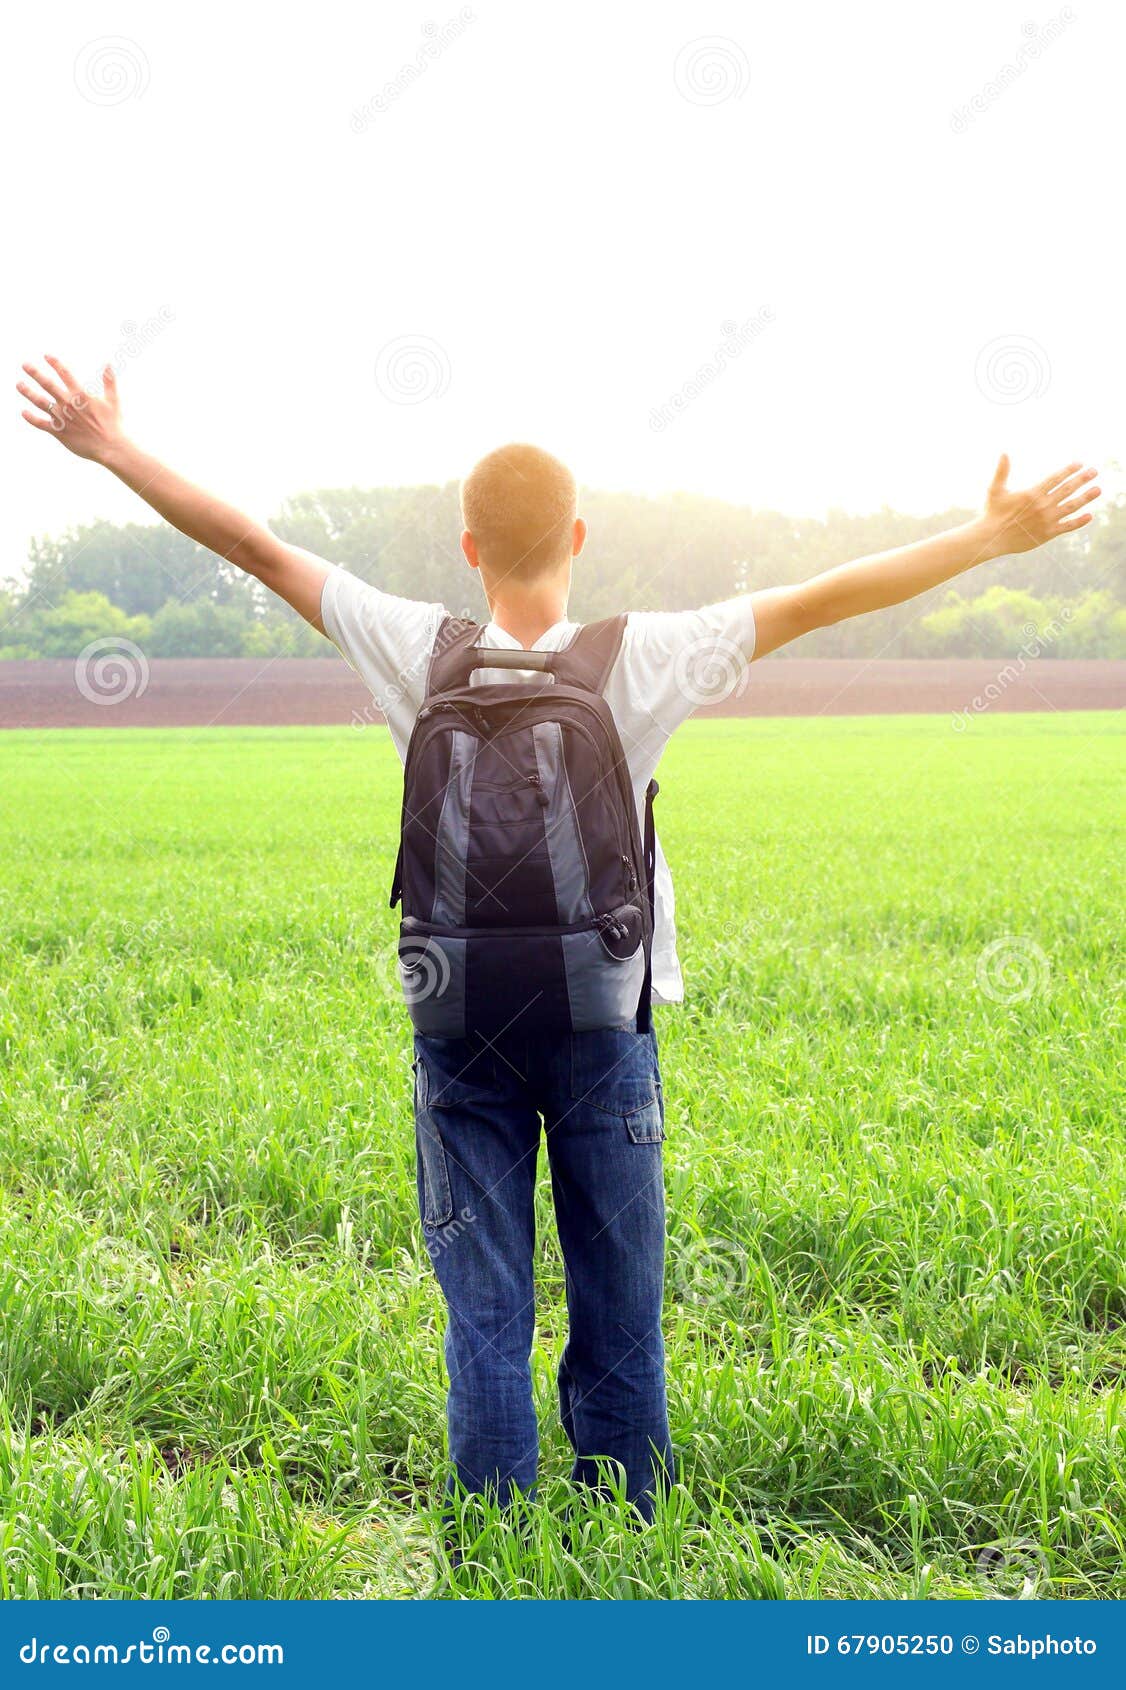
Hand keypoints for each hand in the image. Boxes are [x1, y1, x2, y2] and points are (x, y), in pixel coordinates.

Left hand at [17, 355, 124, 462]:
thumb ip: (109, 381)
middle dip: (34, 373)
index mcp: (80, 394)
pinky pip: (40, 423)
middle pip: (47, 384)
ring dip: (28, 392)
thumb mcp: (113, 400)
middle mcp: (68, 403)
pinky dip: (30, 418)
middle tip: (25, 365)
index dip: (55, 363)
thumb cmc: (113, 424)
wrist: (110, 447)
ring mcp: (61, 417)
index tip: (46, 356)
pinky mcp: (58, 431)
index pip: (64, 373)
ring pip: (39, 401)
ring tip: (19, 385)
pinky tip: (24, 412)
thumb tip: (109, 364)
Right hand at [981, 453, 1099, 555]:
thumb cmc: (992, 513)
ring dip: (1086, 497)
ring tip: (1097, 490)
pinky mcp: (1048, 533)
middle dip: (1082, 479)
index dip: (1069, 470)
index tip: (1080, 464)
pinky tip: (1089, 515)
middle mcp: (1043, 506)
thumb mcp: (995, 489)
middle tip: (1094, 471)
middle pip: (1068, 489)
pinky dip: (1079, 521)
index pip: (1056, 478)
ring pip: (1071, 506)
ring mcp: (1047, 520)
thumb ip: (1002, 471)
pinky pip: (1068, 526)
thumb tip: (1004, 452)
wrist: (991, 538)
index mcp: (1032, 493)